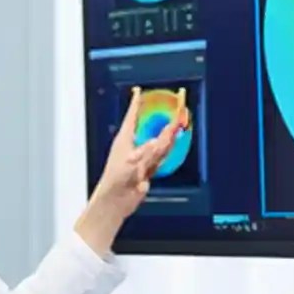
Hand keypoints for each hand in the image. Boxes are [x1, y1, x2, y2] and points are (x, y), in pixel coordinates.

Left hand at [75, 86, 186, 255]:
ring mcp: (140, 157)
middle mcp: (132, 146)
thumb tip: (162, 140)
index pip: (131, 117)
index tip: (139, 92)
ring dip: (167, 133)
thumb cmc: (115, 180)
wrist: (116, 201)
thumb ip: (149, 150)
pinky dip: (167, 148)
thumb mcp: (132, 161)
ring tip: (178, 123)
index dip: (136, 104)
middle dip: (161, 119)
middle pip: (149, 128)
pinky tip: (173, 141)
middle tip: (173, 109)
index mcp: (124, 140)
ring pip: (157, 142)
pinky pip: (160, 156)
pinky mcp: (146, 169)